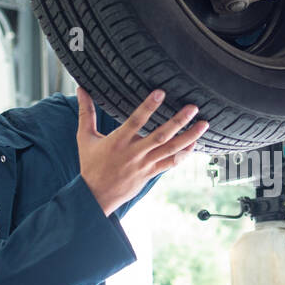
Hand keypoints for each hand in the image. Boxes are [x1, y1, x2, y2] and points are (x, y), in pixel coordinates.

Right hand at [77, 87, 207, 216]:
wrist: (96, 196)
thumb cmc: (90, 164)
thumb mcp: (85, 137)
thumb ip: (86, 112)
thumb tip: (80, 89)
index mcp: (118, 142)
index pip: (135, 121)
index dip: (148, 107)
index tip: (160, 93)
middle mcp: (134, 153)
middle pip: (160, 136)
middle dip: (178, 121)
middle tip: (193, 108)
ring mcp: (144, 164)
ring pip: (170, 150)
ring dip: (189, 137)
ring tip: (204, 124)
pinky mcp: (151, 173)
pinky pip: (171, 163)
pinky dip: (184, 154)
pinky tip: (195, 143)